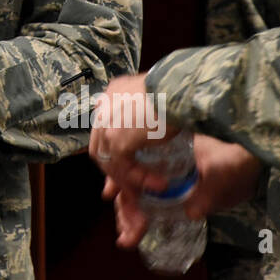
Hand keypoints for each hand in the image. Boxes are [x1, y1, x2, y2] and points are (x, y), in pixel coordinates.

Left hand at [88, 73, 175, 193]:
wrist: (178, 90)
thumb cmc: (176, 91)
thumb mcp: (157, 101)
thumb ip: (147, 112)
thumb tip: (147, 133)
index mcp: (111, 96)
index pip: (104, 131)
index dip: (114, 151)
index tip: (127, 167)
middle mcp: (103, 108)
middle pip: (101, 148)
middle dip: (116, 171)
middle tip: (133, 188)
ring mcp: (107, 125)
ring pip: (111, 161)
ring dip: (131, 180)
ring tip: (153, 188)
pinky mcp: (117, 140)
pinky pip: (125, 167)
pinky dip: (140, 179)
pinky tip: (160, 183)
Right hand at [102, 134, 262, 249]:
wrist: (249, 168)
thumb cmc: (235, 161)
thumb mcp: (222, 172)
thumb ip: (208, 191)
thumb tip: (191, 212)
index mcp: (163, 148)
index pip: (133, 164)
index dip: (127, 186)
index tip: (131, 209)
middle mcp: (155, 160)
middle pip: (129, 182)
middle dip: (125, 208)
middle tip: (128, 234)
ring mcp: (159, 175)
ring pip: (133, 193)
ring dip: (127, 215)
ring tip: (127, 239)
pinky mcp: (167, 190)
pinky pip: (144, 201)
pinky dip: (136, 216)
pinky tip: (131, 232)